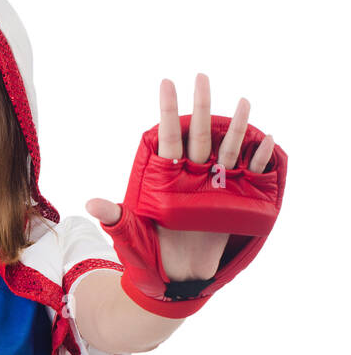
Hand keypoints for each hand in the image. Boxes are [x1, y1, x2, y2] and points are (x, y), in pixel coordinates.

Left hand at [85, 74, 275, 281]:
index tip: (166, 83)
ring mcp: (215, 187)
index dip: (168, 112)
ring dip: (235, 126)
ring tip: (242, 100)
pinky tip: (266, 139)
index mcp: (167, 178)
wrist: (172, 278)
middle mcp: (192, 176)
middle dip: (201, 106)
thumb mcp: (129, 235)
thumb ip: (114, 216)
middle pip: (199, 135)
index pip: (168, 138)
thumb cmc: (148, 254)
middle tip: (201, 76)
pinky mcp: (233, 202)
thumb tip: (90, 204)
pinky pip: (250, 176)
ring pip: (227, 150)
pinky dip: (259, 158)